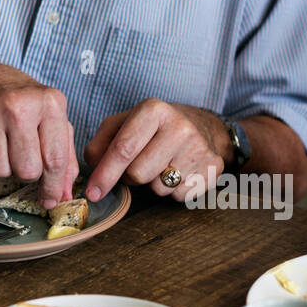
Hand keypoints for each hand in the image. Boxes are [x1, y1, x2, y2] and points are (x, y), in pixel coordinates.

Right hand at [0, 59, 78, 208]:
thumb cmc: (17, 101)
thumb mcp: (50, 116)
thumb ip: (64, 155)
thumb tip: (63, 194)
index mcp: (49, 103)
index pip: (55, 160)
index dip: (54, 186)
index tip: (51, 198)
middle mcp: (18, 106)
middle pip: (27, 171)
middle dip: (25, 172)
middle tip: (20, 154)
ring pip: (0, 172)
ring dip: (2, 167)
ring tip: (1, 143)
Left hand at [83, 100, 228, 202]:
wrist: (204, 127)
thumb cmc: (155, 128)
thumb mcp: (124, 124)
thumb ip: (101, 144)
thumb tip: (93, 171)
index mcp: (154, 110)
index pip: (124, 149)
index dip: (104, 174)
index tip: (92, 193)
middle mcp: (180, 127)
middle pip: (138, 174)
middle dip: (130, 178)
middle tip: (139, 165)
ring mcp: (199, 148)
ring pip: (159, 188)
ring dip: (153, 184)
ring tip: (162, 166)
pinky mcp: (213, 167)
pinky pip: (179, 196)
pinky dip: (173, 191)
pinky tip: (179, 172)